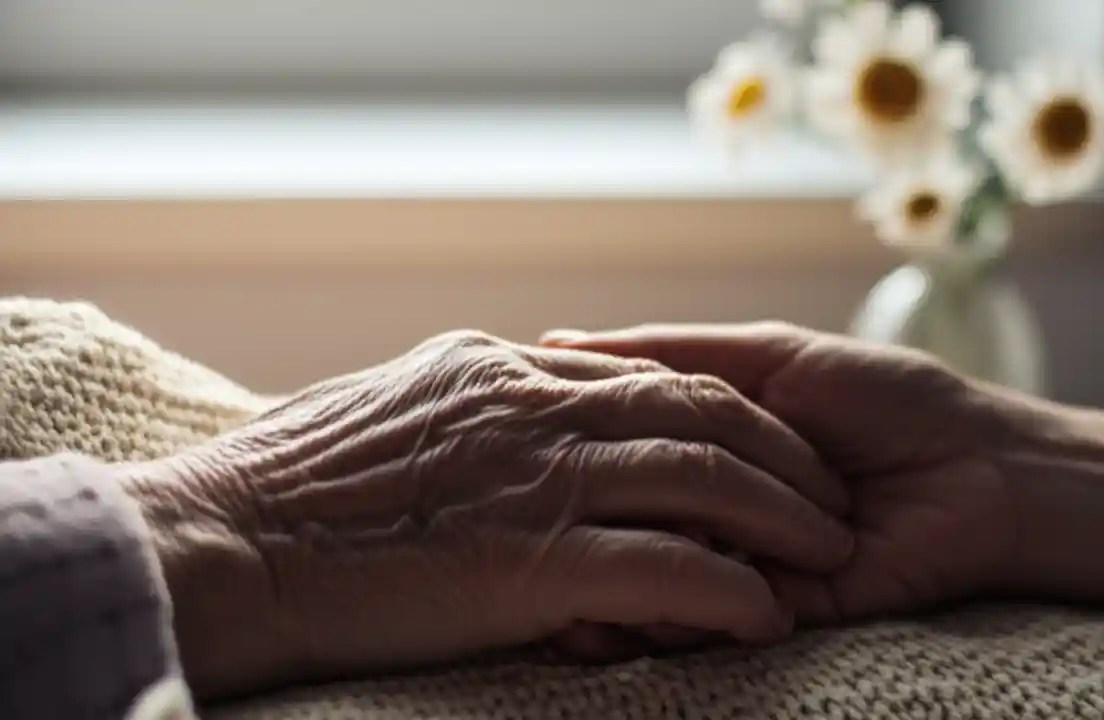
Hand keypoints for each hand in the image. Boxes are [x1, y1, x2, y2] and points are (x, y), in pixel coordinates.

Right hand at [117, 330, 854, 697]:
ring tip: (835, 549)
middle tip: (833, 491)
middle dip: (783, 453)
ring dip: (783, 516)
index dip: (728, 410)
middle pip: (703, 413)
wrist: (227, 540)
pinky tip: (767, 616)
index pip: (652, 375)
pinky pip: (665, 567)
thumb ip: (476, 401)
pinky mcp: (531, 559)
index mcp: (508, 369)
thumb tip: (523, 395)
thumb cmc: (292, 485)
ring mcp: (538, 477)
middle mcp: (537, 407)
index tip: (772, 443)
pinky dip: (729, 590)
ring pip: (704, 479)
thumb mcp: (397, 406)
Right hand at [543, 322, 1035, 622]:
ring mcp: (740, 556)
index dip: (565, 443)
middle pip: (620, 512)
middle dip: (571, 510)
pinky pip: (699, 611)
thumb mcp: (768, 355)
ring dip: (606, 559)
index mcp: (709, 440)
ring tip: (550, 555)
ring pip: (648, 566)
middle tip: (514, 504)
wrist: (981, 471)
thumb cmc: (887, 398)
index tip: (505, 441)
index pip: (613, 444)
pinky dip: (660, 603)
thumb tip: (561, 340)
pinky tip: (612, 596)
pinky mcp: (770, 608)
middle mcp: (715, 500)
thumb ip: (672, 353)